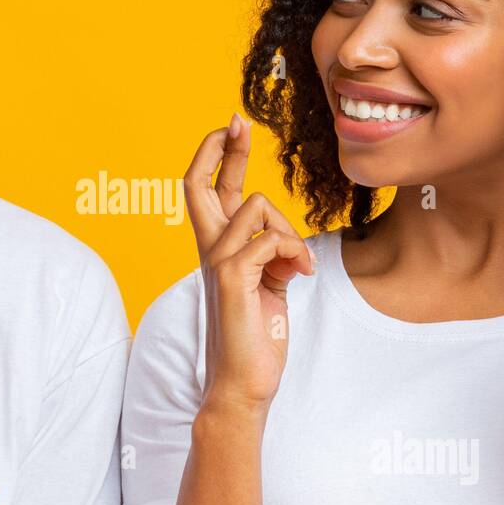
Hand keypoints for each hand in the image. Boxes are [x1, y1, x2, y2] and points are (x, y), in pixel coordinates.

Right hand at [183, 114, 314, 415]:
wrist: (243, 385)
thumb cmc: (256, 339)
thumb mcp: (271, 285)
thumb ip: (274, 254)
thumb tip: (288, 240)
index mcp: (218, 250)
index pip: (208, 191)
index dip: (219, 155)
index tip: (233, 126)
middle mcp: (209, 251)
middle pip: (200, 183)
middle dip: (222, 147)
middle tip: (237, 120)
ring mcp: (217, 263)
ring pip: (257, 208)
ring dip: (290, 232)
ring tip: (300, 266)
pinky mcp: (232, 280)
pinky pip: (268, 240)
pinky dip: (293, 253)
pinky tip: (303, 275)